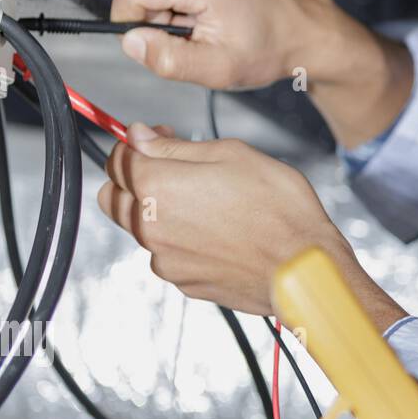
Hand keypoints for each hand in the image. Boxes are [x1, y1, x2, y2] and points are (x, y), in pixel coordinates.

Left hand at [97, 122, 408, 329]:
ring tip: (210, 206)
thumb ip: (176, 147)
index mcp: (158, 186)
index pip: (117, 158)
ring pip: (141, 229)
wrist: (304, 267)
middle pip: (113, 197)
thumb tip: (140, 136)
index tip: (159, 139)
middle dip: (132, 180)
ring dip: (161, 213)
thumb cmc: (279, 208)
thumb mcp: (233, 155)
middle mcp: (150, 226)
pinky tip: (220, 234)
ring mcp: (165, 259)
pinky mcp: (183, 282)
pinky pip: (169, 255)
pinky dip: (184, 242)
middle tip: (173, 171)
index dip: (137, 143)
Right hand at [109, 0, 414, 149]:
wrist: (303, 29)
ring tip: (206, 24)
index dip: (132, 22)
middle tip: (195, 35)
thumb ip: (168, 59)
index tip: (159, 42)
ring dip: (170, 7)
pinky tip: (209, 9)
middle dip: (156, 16)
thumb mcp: (218, 69)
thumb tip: (130, 41)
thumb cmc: (269, 49)